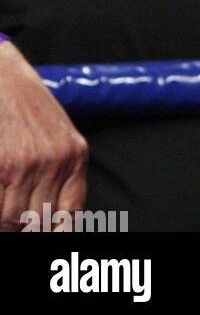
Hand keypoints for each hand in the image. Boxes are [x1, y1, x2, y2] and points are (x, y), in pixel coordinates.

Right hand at [0, 40, 87, 230]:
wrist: (8, 82)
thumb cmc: (35, 114)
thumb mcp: (62, 139)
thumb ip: (64, 176)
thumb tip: (58, 222)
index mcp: (76, 157)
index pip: (71, 215)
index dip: (57, 232)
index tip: (49, 232)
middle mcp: (57, 162)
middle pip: (40, 221)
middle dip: (25, 226)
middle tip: (17, 217)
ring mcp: (30, 164)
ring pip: (15, 219)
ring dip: (6, 220)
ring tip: (6, 201)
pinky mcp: (4, 164)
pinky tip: (1, 192)